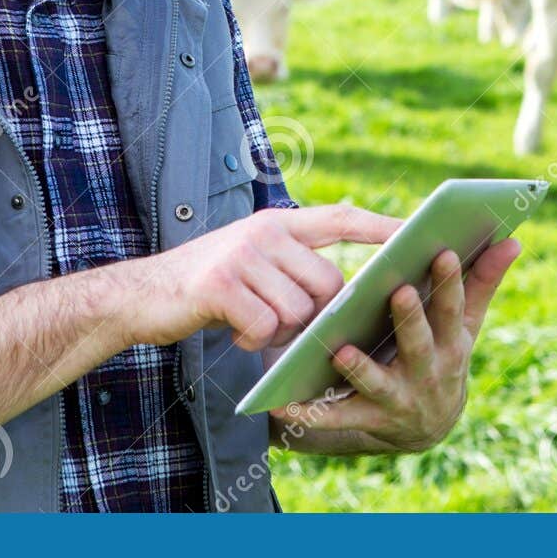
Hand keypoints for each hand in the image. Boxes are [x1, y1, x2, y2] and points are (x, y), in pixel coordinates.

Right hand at [116, 204, 399, 351]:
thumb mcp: (253, 264)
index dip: (380, 225)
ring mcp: (242, 255)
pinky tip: (232, 331)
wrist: (139, 296)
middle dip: (313, 315)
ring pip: (298, 309)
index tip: (416, 230)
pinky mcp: (222, 284)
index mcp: (277, 224)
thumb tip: (341, 297)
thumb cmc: (206, 289)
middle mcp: (264, 231)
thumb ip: (293, 269)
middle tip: (279, 323)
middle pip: (326, 283)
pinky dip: (252, 339)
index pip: (341, 218)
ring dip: (279, 330)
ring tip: (249, 323)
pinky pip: (265, 324)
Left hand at [271, 237, 521, 452]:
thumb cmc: (443, 355)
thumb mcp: (466, 325)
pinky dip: (312, 412)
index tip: (442, 250)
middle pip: (419, 344)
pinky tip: (287, 400)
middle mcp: (428, 373)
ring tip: (343, 350)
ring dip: (361, 368)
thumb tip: (512, 240)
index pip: (453, 309)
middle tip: (399, 291)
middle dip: (410, 319)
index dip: (450, 282)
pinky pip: (338, 417)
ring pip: (378, 383)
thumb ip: (483, 282)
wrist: (426, 426)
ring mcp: (399, 399)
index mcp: (452, 343)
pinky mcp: (368, 421)